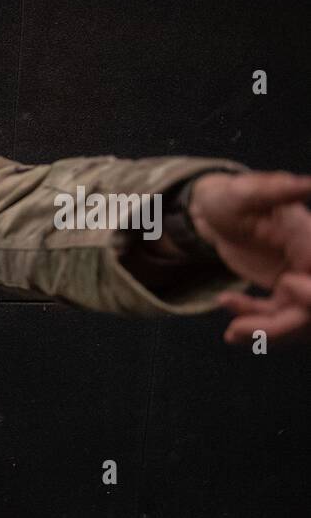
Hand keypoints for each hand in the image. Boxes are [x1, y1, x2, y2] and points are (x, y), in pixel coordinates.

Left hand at [188, 172, 310, 341]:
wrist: (215, 212)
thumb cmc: (229, 197)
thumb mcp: (244, 193)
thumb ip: (275, 192)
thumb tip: (305, 184)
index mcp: (308, 236)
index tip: (285, 286)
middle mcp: (309, 258)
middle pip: (310, 305)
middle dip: (282, 326)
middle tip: (237, 331)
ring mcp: (300, 276)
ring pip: (295, 317)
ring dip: (265, 331)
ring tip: (231, 333)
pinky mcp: (285, 289)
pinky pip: (276, 315)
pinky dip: (254, 321)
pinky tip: (227, 303)